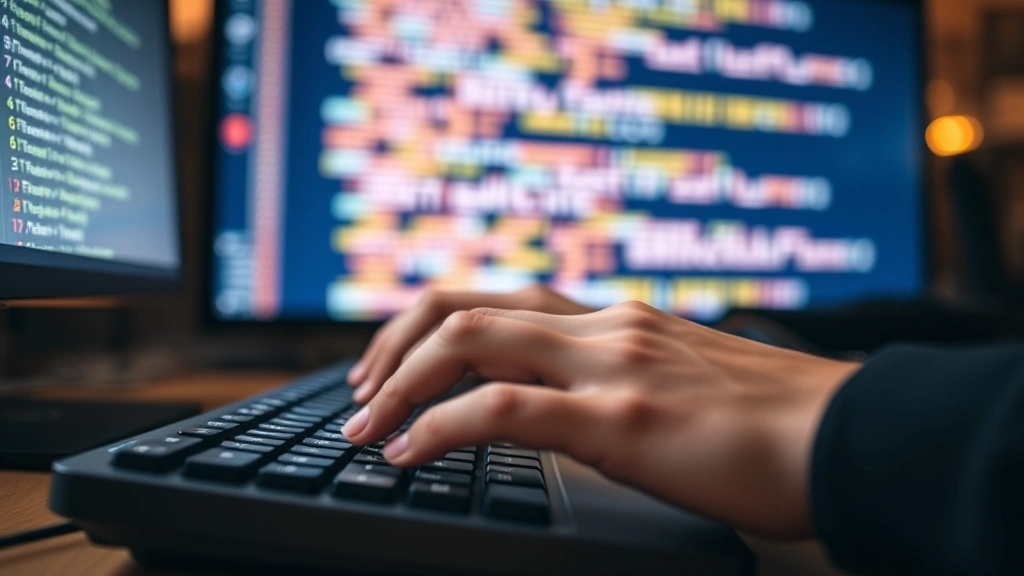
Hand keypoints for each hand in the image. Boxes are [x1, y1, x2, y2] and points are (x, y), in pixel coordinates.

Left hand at [343, 302, 859, 537]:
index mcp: (613, 321)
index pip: (497, 301)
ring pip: (469, 342)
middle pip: (465, 305)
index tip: (394, 367)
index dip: (430, 326)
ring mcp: (609, 364)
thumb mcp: (679, 383)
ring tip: (362, 425)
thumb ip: (622, 380)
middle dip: (393, 343)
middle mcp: (602, 326)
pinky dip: (436, 426)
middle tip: (357, 390)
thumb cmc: (771, 423)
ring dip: (397, 382)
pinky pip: (501, 408)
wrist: (849, 436)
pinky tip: (405, 452)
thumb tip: (570, 405)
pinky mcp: (620, 416)